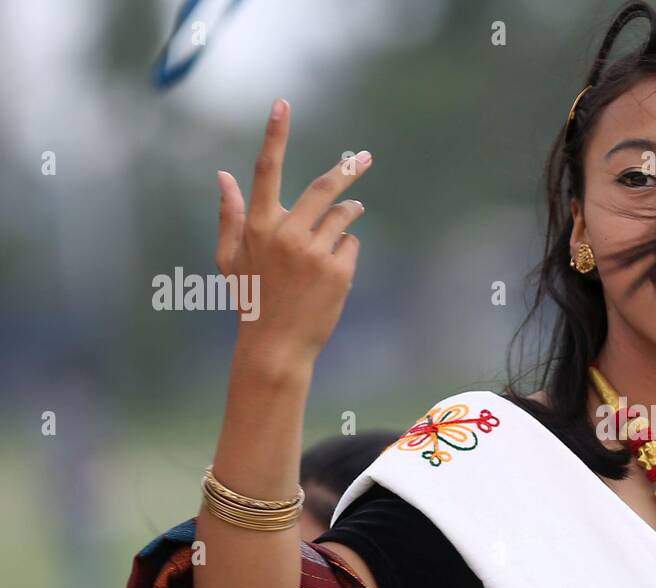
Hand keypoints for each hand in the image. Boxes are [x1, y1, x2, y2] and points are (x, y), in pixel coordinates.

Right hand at [215, 98, 371, 369]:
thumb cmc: (252, 300)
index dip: (275, 135)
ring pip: (342, 216)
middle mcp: (286, 234)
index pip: (266, 170)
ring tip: (347, 218)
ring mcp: (314, 252)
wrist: (276, 345)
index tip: (282, 105)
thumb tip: (222, 176)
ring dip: (348, 213)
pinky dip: (346, 249)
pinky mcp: (337, 270)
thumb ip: (229, 215)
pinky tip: (332, 269)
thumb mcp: (230, 258)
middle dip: (348, 168)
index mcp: (258, 226)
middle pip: (323, 187)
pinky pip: (350, 243)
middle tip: (365, 157)